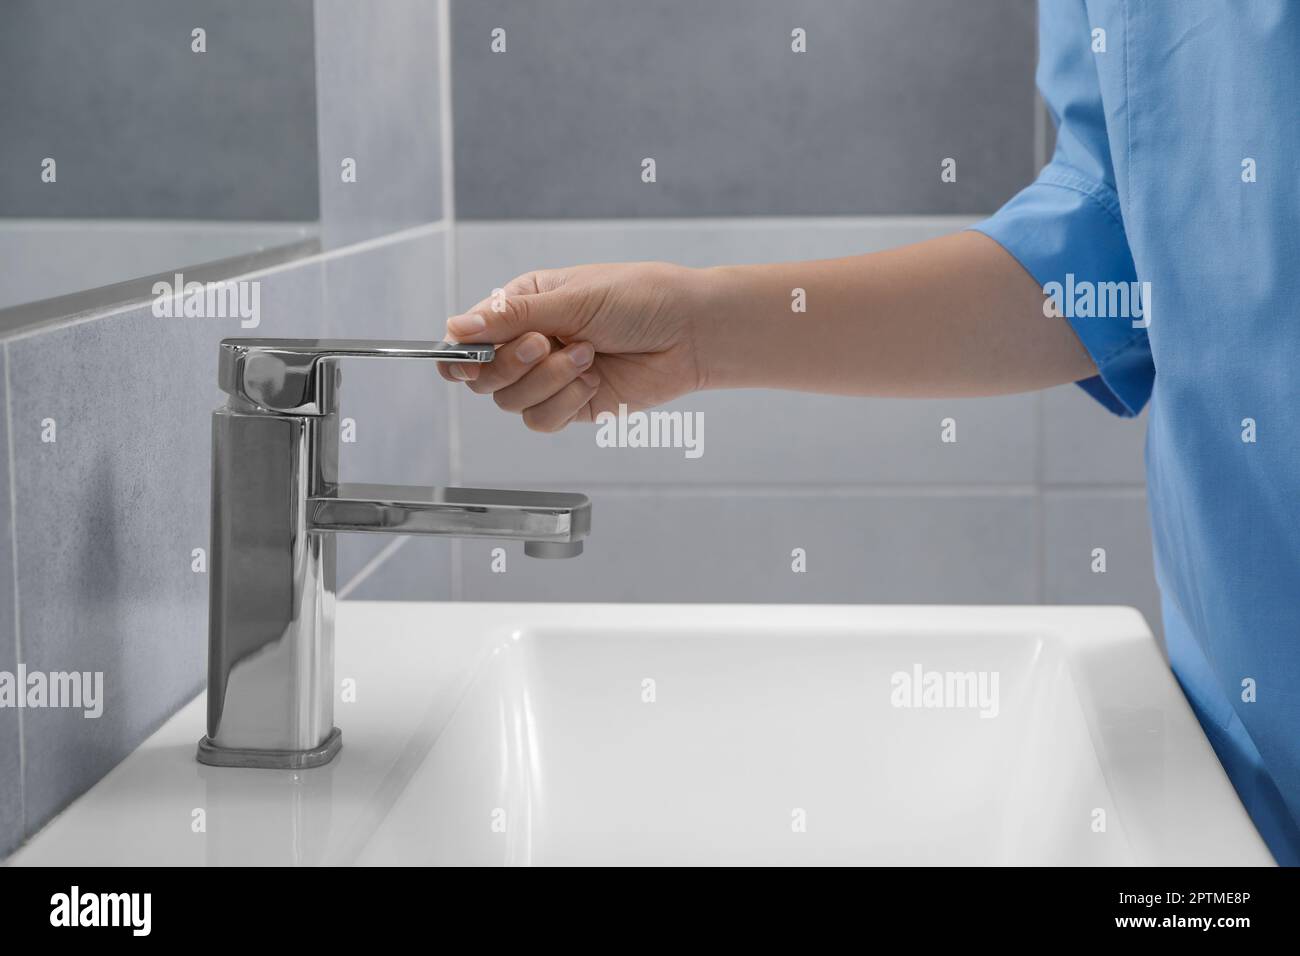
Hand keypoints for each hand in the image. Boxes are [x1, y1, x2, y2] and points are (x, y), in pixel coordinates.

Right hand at [440, 261, 706, 431]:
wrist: (690, 332)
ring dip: (548, 381)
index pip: (469, 336)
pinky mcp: (572, 406)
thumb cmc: (640, 299)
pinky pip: (541, 420)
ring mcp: (549, 378)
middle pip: (483, 376)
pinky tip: (593, 381)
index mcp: (522, 306)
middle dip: (511, 364)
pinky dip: (564, 403)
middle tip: (546, 343)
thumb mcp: (573, 298)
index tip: (468, 357)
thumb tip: (456, 328)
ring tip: (588, 355)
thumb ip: (513, 317)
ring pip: (511, 401)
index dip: (462, 352)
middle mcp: (529, 343)